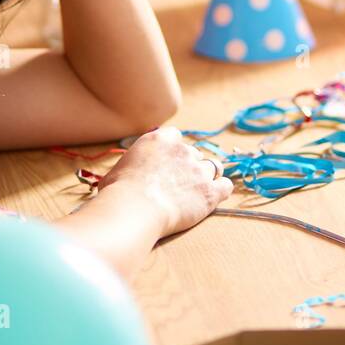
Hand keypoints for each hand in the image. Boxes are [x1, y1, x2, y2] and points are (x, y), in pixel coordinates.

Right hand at [96, 126, 232, 236]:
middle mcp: (183, 150)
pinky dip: (221, 190)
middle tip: (178, 183)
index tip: (167, 163)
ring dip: (205, 177)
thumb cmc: (118, 192)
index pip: (175, 136)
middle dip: (188, 166)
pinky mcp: (210, 192)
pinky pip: (226, 185)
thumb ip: (131, 167)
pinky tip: (214, 196)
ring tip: (195, 191)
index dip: (172, 150)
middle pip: (194, 153)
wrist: (134, 208)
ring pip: (212, 167)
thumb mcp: (118, 170)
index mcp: (160, 140)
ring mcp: (199, 170)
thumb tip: (124, 177)